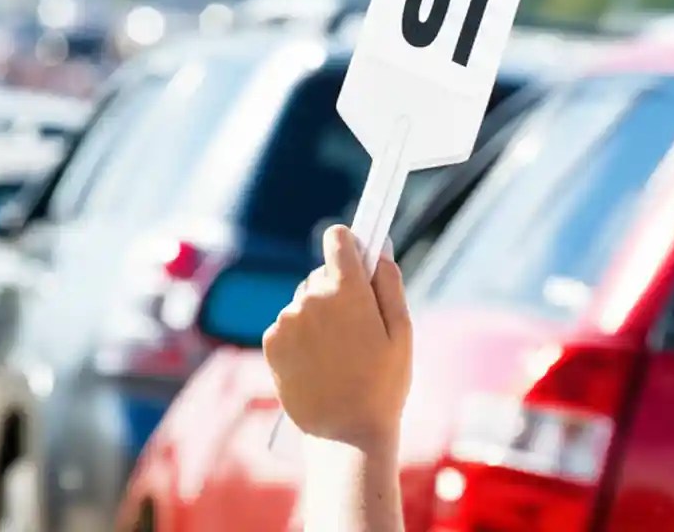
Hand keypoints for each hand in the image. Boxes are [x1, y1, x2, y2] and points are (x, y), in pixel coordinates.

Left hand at [263, 225, 412, 453]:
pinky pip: (288, 325)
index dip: (348, 244)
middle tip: (356, 328)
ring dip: (317, 317)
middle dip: (336, 291)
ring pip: (304, 302)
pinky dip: (300, 337)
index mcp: (347, 290)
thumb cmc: (383, 383)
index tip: (355, 255)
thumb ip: (389, 284)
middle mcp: (311, 297)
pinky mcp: (271, 341)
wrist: (346, 434)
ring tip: (337, 354)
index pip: (337, 239)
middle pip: (321, 275)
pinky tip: (318, 363)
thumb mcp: (402, 332)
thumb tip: (379, 248)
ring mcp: (287, 319)